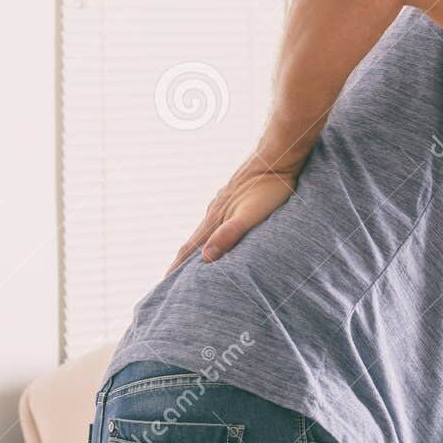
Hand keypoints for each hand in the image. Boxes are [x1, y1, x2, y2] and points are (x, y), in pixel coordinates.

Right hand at [168, 154, 299, 271]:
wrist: (277, 156)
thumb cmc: (269, 188)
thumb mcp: (250, 215)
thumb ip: (229, 234)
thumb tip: (205, 257)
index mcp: (215, 220)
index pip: (190, 249)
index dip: (177, 268)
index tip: (165, 285)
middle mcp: (214, 212)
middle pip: (193, 241)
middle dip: (182, 261)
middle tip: (172, 281)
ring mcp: (223, 204)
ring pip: (205, 231)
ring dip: (196, 248)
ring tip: (192, 262)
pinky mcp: (234, 198)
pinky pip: (217, 222)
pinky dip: (211, 235)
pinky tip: (217, 235)